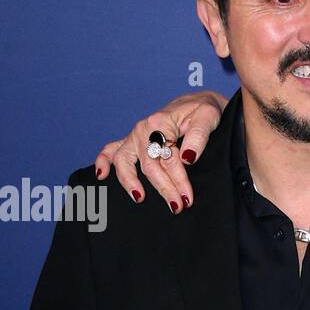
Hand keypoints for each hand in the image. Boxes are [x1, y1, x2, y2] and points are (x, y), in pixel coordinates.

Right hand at [95, 91, 226, 212]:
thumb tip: (188, 158)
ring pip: (124, 162)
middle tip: (177, 206)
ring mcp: (135, 135)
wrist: (197, 103)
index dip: (179, 180)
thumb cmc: (203, 110)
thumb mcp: (208, 117)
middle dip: (163, 188)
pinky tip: (101, 176)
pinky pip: (111, 150)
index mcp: (160, 123)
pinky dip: (103, 162)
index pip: (168, 159)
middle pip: (149, 165)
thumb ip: (198, 137)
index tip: (187, 198)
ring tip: (140, 198)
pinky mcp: (132, 140)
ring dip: (130, 182)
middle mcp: (143, 129)